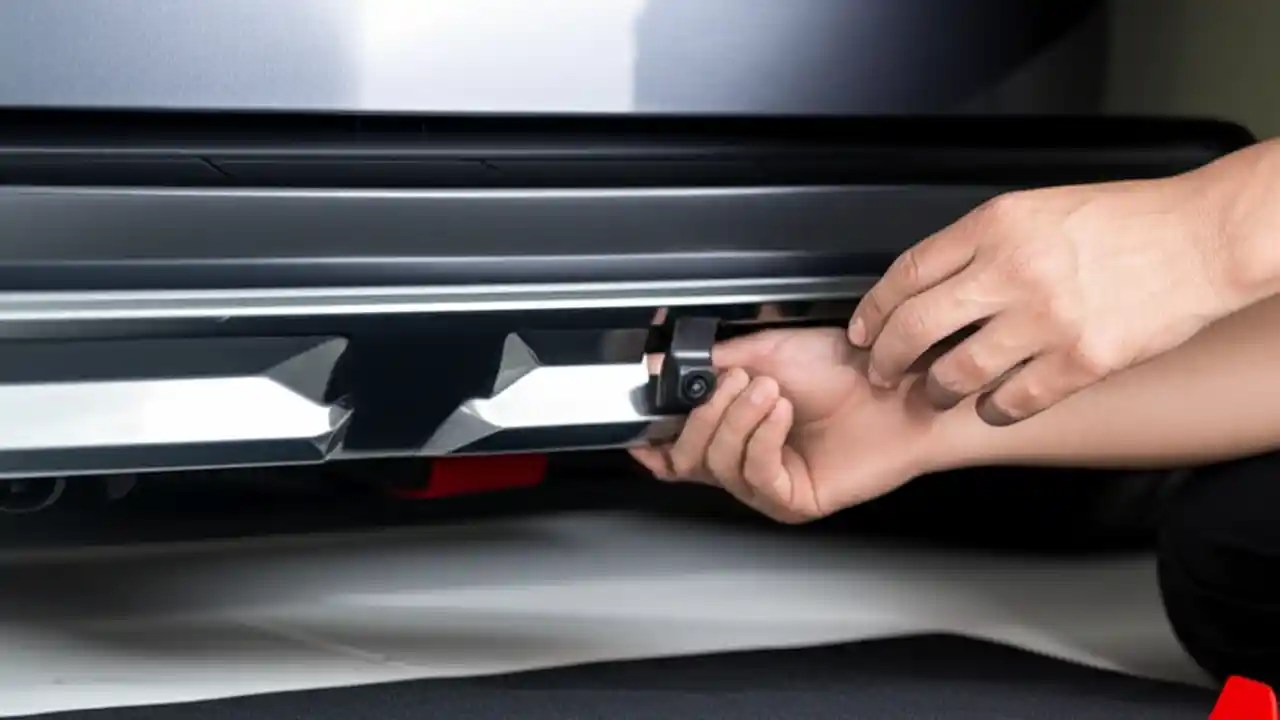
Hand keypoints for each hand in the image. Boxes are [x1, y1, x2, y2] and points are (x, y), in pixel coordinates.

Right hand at [630, 328, 940, 522]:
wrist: (897, 385)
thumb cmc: (845, 369)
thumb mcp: (766, 353)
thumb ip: (710, 364)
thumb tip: (657, 369)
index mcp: (733, 429)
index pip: (675, 448)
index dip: (652, 437)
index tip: (642, 416)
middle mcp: (744, 462)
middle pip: (686, 458)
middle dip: (702, 415)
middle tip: (734, 381)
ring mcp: (767, 486)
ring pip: (717, 465)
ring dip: (736, 420)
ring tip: (768, 389)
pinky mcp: (794, 501)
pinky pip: (755, 476)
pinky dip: (761, 438)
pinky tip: (781, 412)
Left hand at [847, 151, 1278, 425]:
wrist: (1203, 238)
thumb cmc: (1126, 221)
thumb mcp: (1037, 210)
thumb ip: (982, 244)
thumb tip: (929, 284)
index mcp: (997, 225)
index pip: (907, 273)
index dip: (873, 309)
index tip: (863, 329)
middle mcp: (1013, 270)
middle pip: (916, 326)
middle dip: (886, 358)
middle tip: (880, 372)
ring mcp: (1047, 319)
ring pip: (957, 372)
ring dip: (936, 390)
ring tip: (936, 392)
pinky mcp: (1081, 361)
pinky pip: (1013, 401)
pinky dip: (994, 411)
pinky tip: (991, 407)